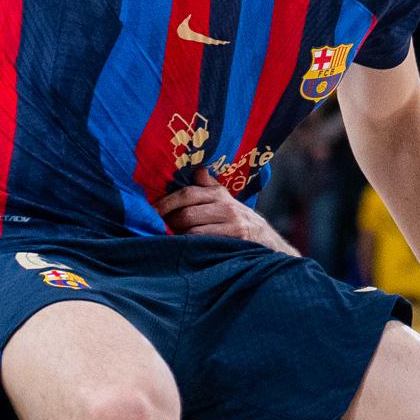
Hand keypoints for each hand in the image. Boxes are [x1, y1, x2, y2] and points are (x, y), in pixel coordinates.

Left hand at [156, 183, 290, 253]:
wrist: (268, 242)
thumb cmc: (240, 221)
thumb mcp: (226, 200)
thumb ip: (210, 187)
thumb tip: (197, 169)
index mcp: (219, 194)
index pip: (187, 193)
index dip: (166, 202)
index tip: (151, 210)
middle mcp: (226, 206)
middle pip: (187, 213)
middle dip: (170, 222)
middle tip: (160, 230)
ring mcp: (232, 223)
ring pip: (193, 230)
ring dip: (178, 237)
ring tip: (171, 241)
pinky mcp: (236, 239)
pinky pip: (205, 243)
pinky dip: (191, 247)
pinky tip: (184, 250)